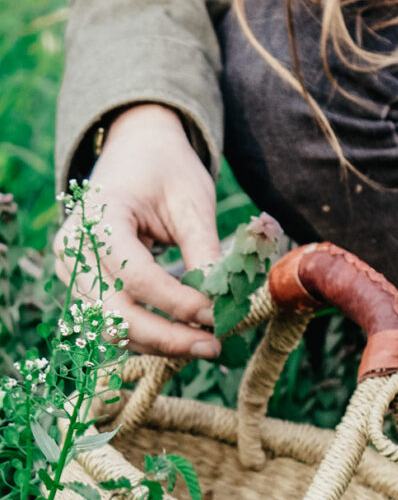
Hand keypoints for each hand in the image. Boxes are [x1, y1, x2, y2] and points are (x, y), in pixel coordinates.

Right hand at [54, 104, 221, 357]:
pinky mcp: (83, 287)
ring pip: (111, 328)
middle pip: (114, 313)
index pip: (134, 274)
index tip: (217, 314)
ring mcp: (72, 271)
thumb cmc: (167, 172)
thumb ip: (204, 252)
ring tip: (205, 345)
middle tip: (213, 346)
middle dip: (167, 337)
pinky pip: (112, 324)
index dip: (177, 303)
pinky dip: (148, 337)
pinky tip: (184, 337)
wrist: (137, 153)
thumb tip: (221, 304)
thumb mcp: (192, 203)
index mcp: (99, 216)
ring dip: (159, 344)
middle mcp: (74, 247)